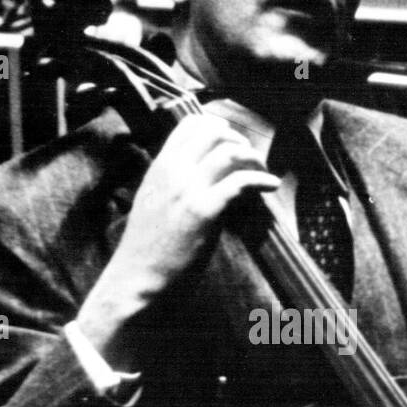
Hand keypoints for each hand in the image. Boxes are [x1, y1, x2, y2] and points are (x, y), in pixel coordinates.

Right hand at [77, 114, 278, 361]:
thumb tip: (200, 176)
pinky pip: (239, 183)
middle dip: (238, 139)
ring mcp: (187, 191)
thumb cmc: (145, 250)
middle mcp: (172, 172)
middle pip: (213, 133)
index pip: (189, 125)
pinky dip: (260, 179)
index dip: (217, 126)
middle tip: (250, 157)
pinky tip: (270, 185)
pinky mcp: (204, 212)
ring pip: (228, 152)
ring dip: (252, 158)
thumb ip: (172, 184)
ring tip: (262, 171)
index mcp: (159, 168)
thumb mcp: (152, 204)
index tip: (232, 139)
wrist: (135, 281)